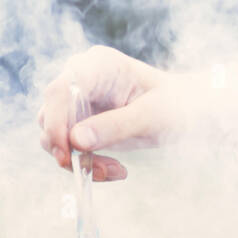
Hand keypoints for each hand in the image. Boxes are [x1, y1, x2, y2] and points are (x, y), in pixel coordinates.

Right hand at [37, 45, 176, 181]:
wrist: (187, 112)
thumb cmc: (176, 105)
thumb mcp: (152, 117)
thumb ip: (115, 126)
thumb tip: (75, 141)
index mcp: (99, 65)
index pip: (61, 89)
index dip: (56, 121)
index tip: (66, 151)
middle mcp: (81, 79)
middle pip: (51, 114)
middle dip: (67, 147)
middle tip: (97, 171)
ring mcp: (79, 101)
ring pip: (55, 135)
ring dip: (78, 160)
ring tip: (114, 172)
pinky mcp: (82, 123)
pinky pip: (69, 148)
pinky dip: (87, 164)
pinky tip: (116, 171)